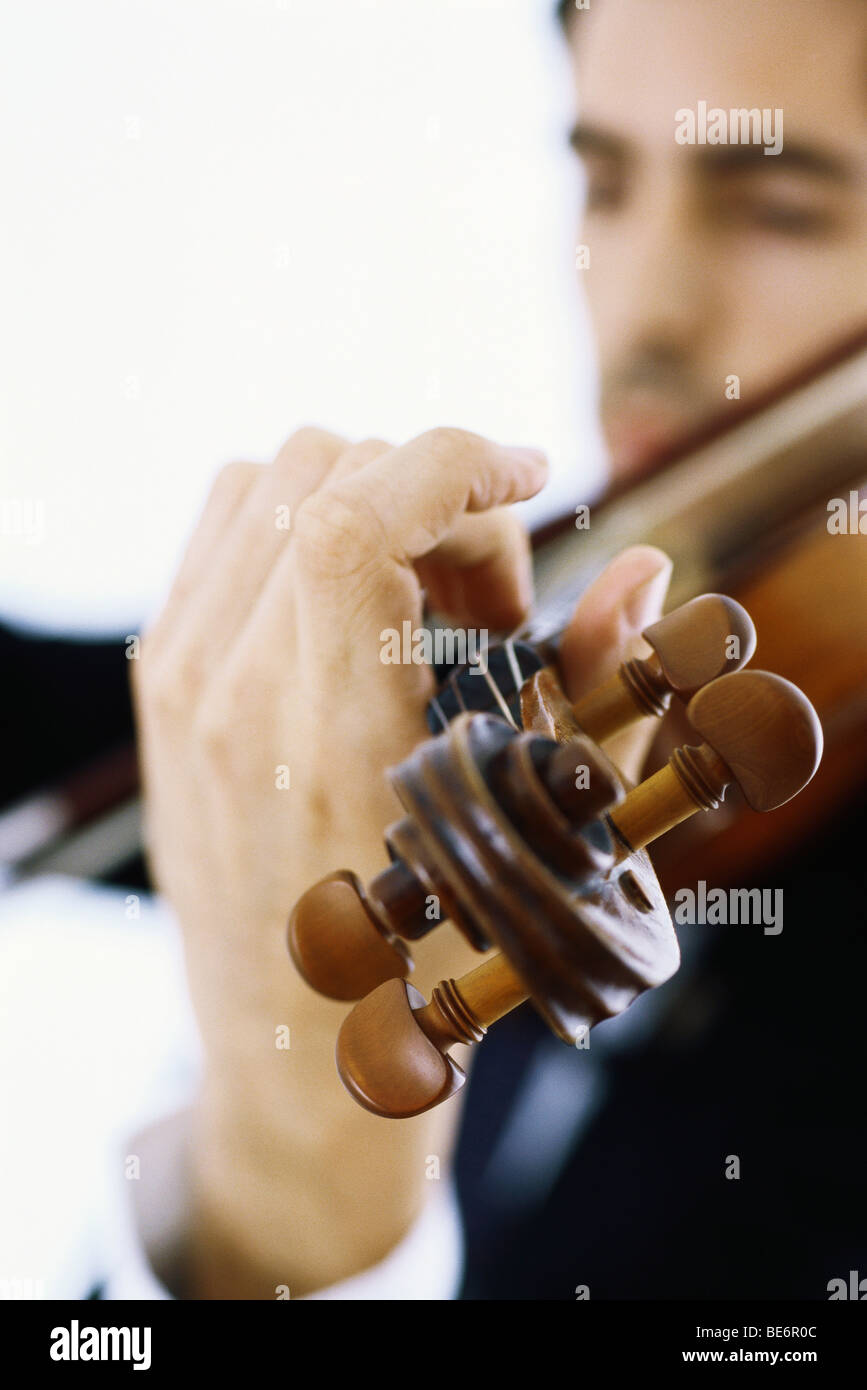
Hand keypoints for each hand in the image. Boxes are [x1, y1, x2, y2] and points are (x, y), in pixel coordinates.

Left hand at [132, 424, 669, 1297]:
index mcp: (326, 739)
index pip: (358, 518)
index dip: (459, 463)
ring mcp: (178, 680)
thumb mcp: (531, 842)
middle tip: (492, 608)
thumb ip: (595, 694)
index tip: (534, 477)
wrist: (293, 1048)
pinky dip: (307, 521)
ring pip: (271, 479)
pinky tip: (361, 600)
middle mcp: (229, 694)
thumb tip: (645, 570)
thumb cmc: (425, 966)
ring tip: (426, 601)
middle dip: (443, 503)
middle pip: (329, 474)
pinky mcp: (159, 679)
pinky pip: (228, 526)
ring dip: (374, 501)